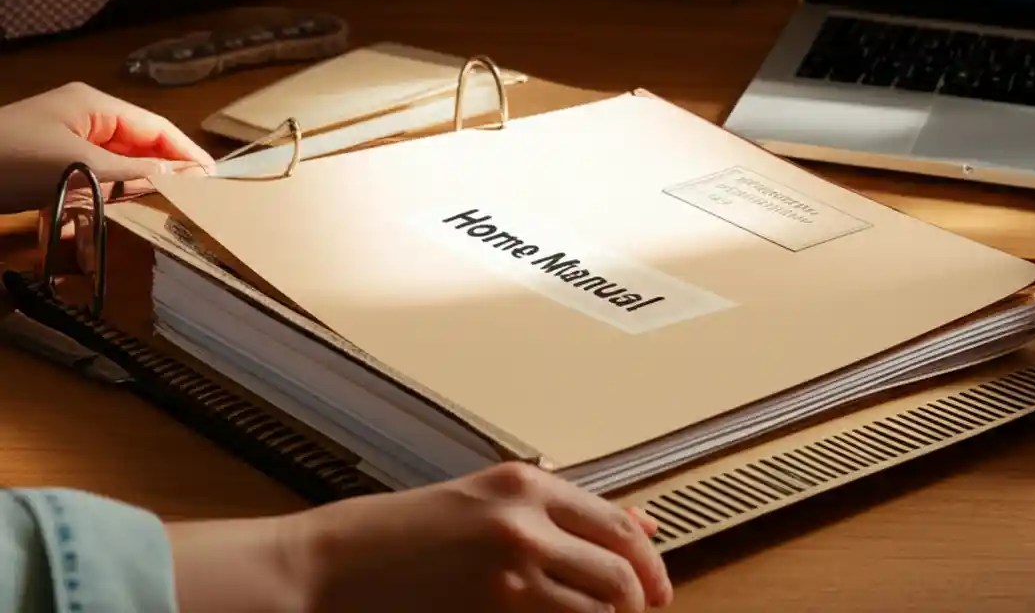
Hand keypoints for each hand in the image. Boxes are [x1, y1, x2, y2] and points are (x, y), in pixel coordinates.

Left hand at [0, 82, 214, 215]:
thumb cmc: (10, 158)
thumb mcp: (79, 166)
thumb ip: (135, 174)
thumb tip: (186, 178)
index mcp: (93, 106)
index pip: (157, 128)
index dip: (187, 154)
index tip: (214, 180)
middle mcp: (82, 119)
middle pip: (138, 147)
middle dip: (163, 174)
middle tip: (192, 201)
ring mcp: (63, 142)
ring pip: (115, 168)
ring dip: (130, 192)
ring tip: (155, 213)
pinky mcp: (46, 166)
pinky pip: (88, 183)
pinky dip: (99, 203)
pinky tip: (104, 225)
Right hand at [168, 462, 673, 612]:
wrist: (327, 567)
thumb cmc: (394, 538)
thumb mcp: (477, 506)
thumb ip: (552, 513)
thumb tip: (634, 525)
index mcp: (524, 485)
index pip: (619, 525)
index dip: (649, 564)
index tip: (656, 589)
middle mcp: (527, 520)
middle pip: (624, 573)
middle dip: (640, 604)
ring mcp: (512, 568)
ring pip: (602, 609)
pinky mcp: (496, 609)